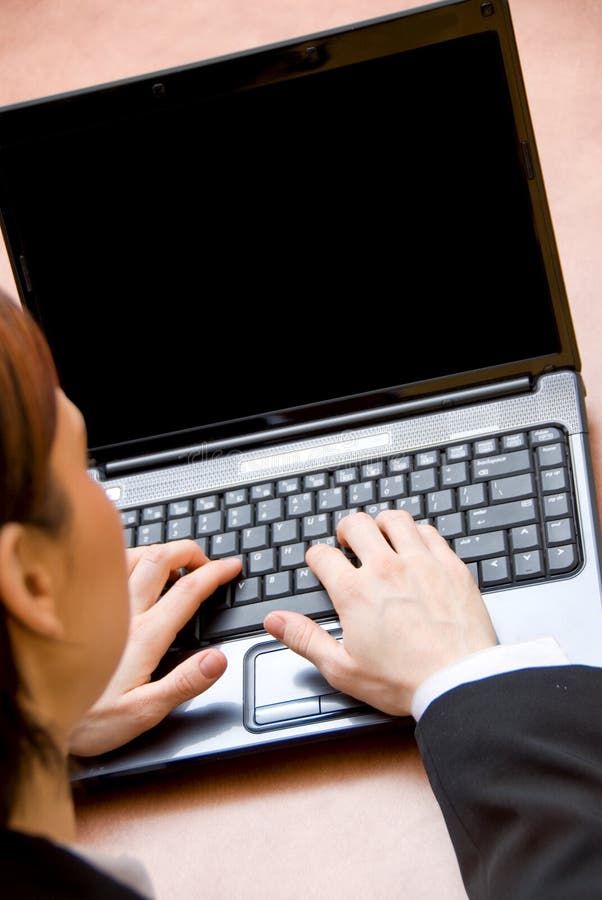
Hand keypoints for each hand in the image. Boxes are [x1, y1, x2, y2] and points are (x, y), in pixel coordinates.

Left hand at [69, 540, 240, 755]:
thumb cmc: (91, 720)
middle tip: (208, 561)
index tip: (231, 567)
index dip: (215, 573)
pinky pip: (110, 567)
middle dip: (190, 552)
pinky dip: (132, 557)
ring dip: (161, 551)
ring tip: (177, 562)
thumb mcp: (144, 713)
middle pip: (161, 560)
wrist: (44, 714)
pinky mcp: (85, 607)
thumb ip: (184, 684)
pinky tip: (137, 568)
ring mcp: (103, 607)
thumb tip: (217, 660)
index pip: (188, 591)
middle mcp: (124, 614)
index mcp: (145, 637)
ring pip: (134, 556)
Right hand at [264, 510, 496, 716]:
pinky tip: (415, 547)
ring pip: (395, 519)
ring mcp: (421, 563)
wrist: (459, 682)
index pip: (323, 555)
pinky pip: (429, 532)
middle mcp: (386, 568)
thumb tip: (276, 622)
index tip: (321, 563)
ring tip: (381, 538)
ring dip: (382, 525)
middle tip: (348, 543)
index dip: (317, 557)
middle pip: (357, 524)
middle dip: (346, 530)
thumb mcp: (343, 669)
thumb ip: (305, 639)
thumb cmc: (405, 680)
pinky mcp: (450, 566)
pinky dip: (417, 534)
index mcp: (355, 592)